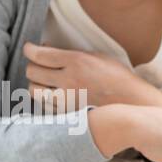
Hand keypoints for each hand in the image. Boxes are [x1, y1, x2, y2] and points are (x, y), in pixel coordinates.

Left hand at [24, 42, 161, 108]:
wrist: (132, 103)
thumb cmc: (117, 78)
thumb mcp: (97, 56)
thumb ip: (72, 52)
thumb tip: (47, 47)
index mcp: (76, 62)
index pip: (38, 54)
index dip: (29, 49)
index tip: (30, 49)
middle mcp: (69, 80)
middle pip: (32, 72)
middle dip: (33, 65)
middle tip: (40, 64)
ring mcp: (67, 99)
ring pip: (34, 90)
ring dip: (36, 84)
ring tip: (45, 81)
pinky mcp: (68, 114)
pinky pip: (45, 105)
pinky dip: (45, 99)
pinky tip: (54, 95)